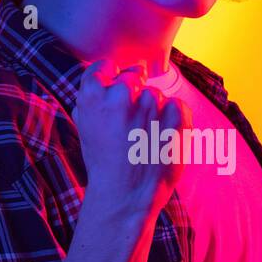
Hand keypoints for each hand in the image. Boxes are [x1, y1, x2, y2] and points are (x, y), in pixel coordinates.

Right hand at [72, 59, 191, 219]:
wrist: (126, 195)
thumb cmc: (104, 164)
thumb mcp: (85, 129)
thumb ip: (91, 101)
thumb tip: (102, 81)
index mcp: (93, 94)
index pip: (104, 67)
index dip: (110, 78)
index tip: (115, 94)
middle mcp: (121, 93)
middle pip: (133, 75)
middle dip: (134, 93)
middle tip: (132, 122)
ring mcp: (151, 102)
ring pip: (155, 93)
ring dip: (153, 110)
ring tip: (146, 138)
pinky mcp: (176, 113)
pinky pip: (177, 105)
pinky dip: (173, 120)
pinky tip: (161, 140)